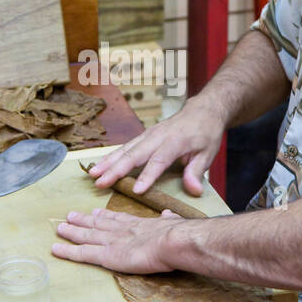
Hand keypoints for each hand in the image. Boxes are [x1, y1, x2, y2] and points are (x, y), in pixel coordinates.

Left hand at [52, 207, 184, 273]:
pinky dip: (67, 251)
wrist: (173, 240)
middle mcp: (120, 230)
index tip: (96, 212)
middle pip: (97, 225)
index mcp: (138, 224)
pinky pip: (82, 253)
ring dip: (72, 232)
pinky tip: (56, 249)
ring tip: (60, 228)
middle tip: (71, 216)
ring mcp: (111, 242)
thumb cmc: (177, 234)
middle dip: (84, 220)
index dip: (105, 216)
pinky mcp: (106, 255)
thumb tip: (170, 213)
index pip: (118, 219)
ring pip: (86, 236)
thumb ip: (169, 220)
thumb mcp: (173, 222)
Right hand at [85, 98, 225, 195]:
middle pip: (134, 154)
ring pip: (125, 149)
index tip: (137, 191)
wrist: (202, 110)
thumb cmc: (206, 133)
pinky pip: (125, 146)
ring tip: (93, 175)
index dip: (147, 176)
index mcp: (176, 141)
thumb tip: (194, 191)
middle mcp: (158, 136)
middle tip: (100, 183)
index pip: (159, 160)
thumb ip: (197, 172)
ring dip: (108, 162)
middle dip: (116, 170)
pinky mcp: (144, 135)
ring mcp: (149, 134)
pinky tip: (100, 165)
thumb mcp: (208, 153)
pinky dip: (111, 156)